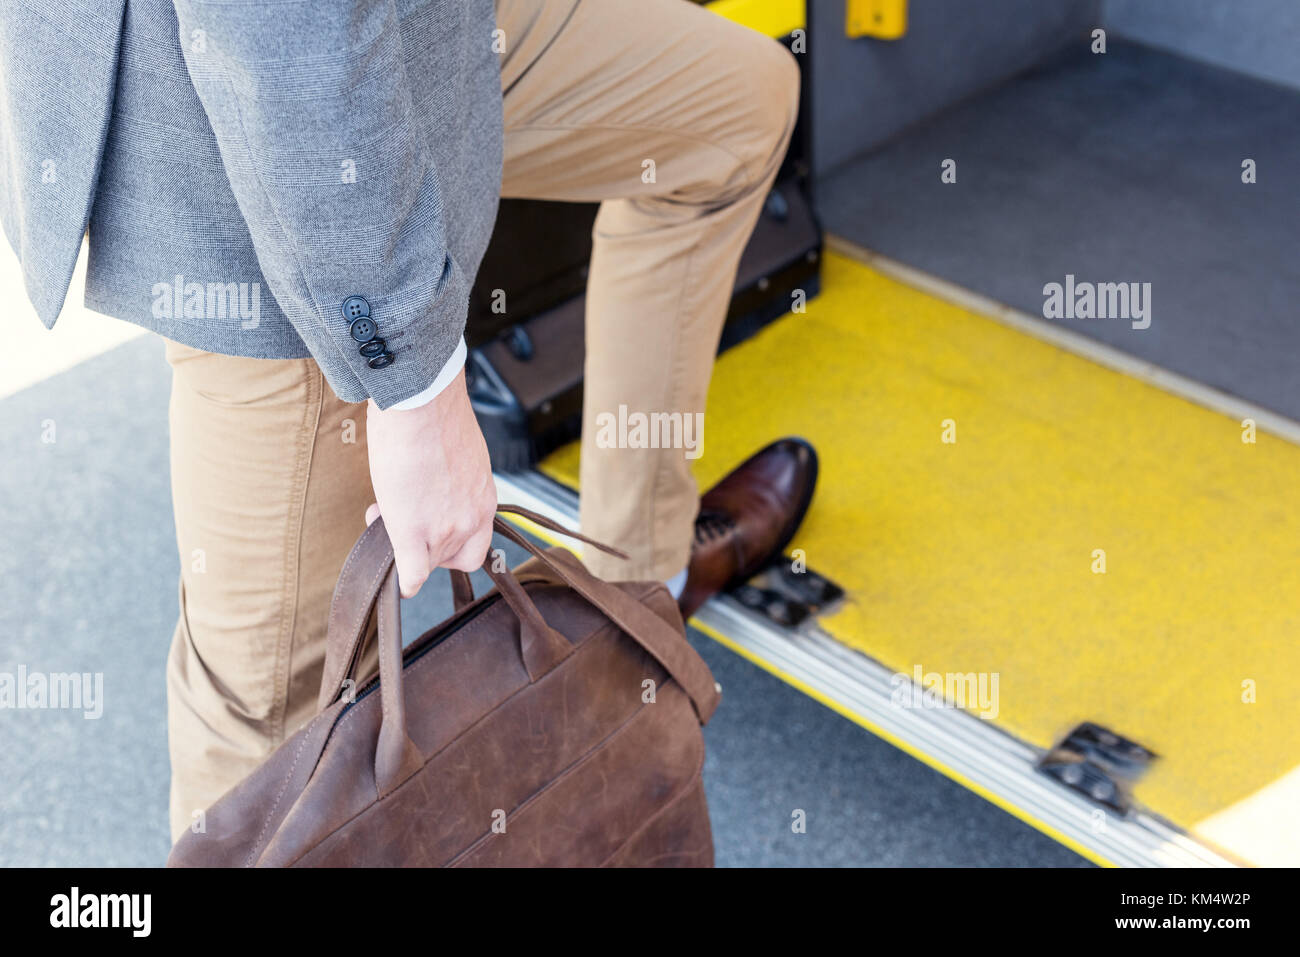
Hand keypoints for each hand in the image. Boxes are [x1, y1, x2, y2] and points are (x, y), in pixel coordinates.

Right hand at [364, 369, 496, 597]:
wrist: (421, 402)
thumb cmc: (435, 414)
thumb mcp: (458, 455)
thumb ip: (451, 481)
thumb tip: (429, 489)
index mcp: (484, 497)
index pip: (477, 541)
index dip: (453, 541)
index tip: (432, 528)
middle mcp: (472, 518)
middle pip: (453, 556)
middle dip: (426, 544)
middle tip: (403, 521)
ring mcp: (444, 528)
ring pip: (429, 562)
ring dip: (406, 548)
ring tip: (384, 515)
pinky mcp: (414, 532)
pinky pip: (412, 573)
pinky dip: (404, 581)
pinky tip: (396, 581)